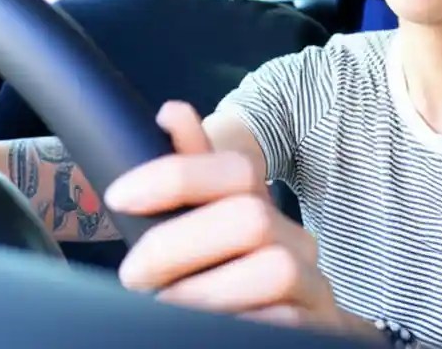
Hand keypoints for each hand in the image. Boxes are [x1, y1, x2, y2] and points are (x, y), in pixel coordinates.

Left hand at [104, 102, 358, 333]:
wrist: (285, 330)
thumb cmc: (226, 274)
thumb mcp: (200, 224)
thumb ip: (190, 172)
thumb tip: (172, 114)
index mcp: (262, 206)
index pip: (233, 169)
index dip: (174, 176)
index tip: (119, 197)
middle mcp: (294, 240)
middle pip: (250, 218)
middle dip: (179, 245)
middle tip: (135, 273)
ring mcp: (313, 285)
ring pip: (274, 269)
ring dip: (208, 290)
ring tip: (166, 305)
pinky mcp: (322, 328)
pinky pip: (289, 323)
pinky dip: (243, 323)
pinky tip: (207, 328)